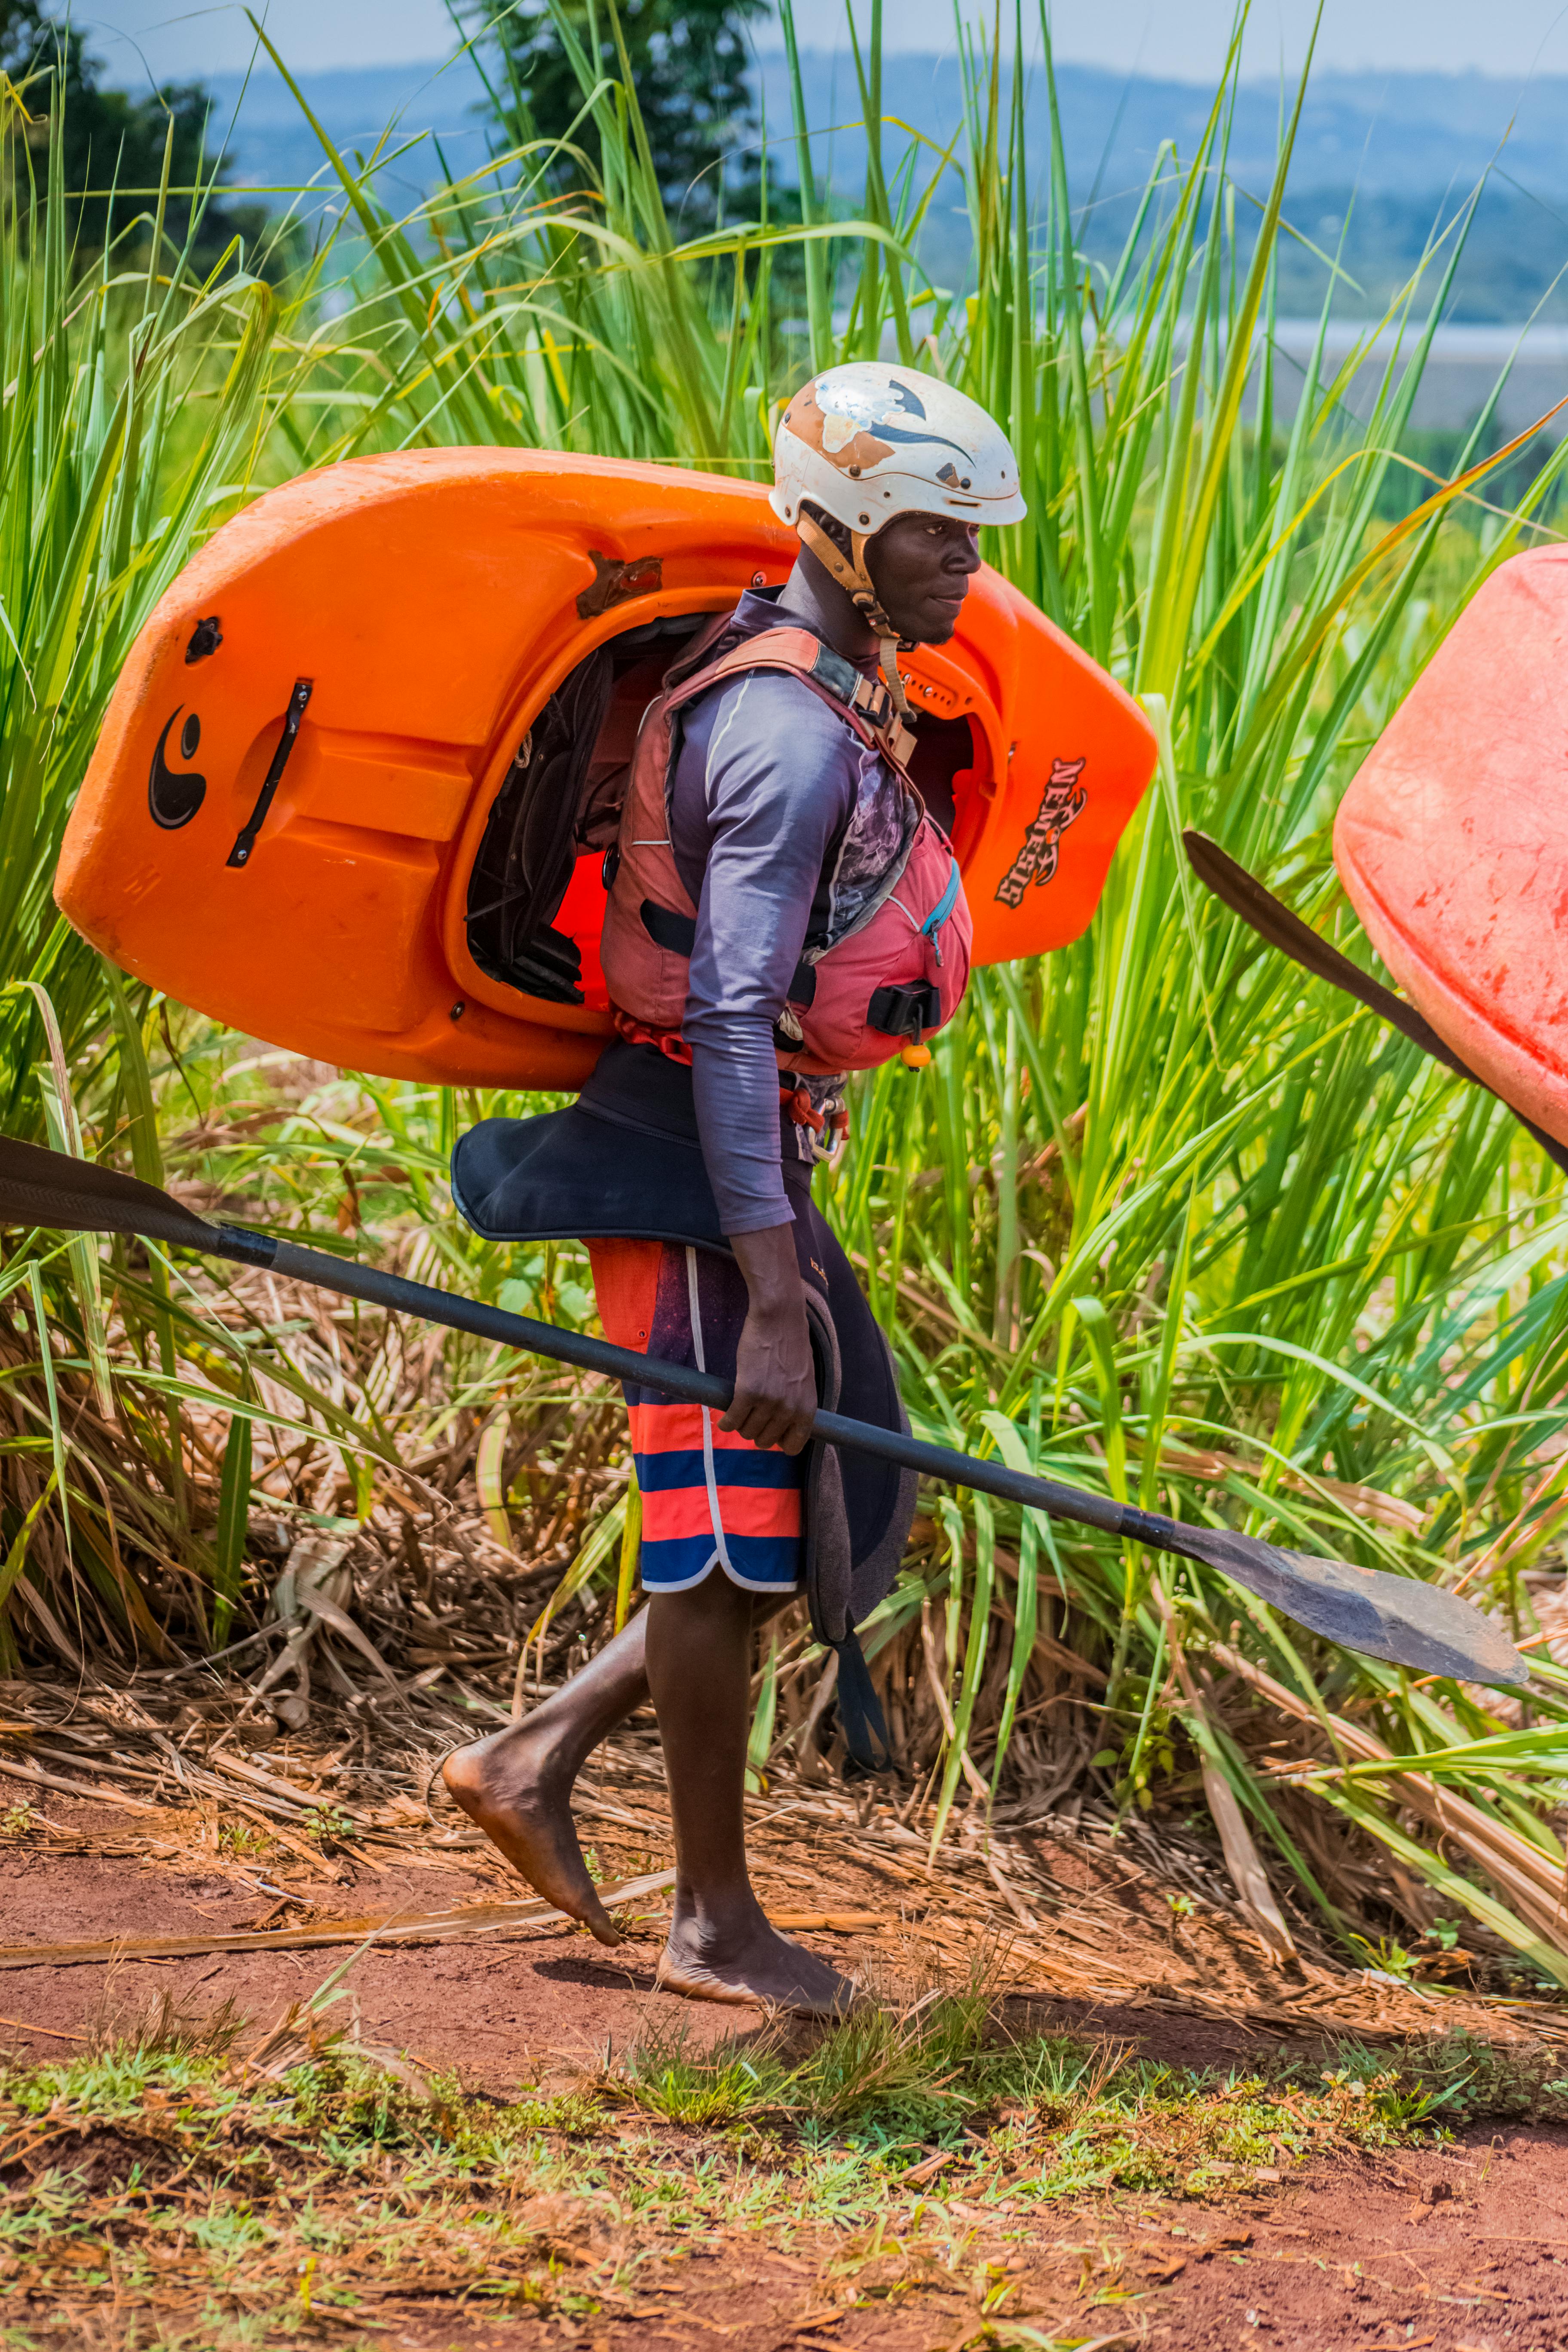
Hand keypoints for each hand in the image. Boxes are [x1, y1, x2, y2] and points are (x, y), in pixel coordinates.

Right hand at [724, 1225, 816, 1454]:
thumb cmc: (791, 1343)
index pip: (794, 1445)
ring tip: (738, 1412)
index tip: (770, 1433)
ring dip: (740, 1425)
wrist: (778, 1318)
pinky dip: (726, 1421)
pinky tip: (725, 1416)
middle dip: (756, 1432)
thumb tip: (784, 1421)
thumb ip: (796, 1401)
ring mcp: (769, 1402)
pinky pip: (732, 1420)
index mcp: (807, 1407)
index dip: (779, 1442)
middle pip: (766, 1441)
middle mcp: (790, 1409)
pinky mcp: (748, 1392)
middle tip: (750, 1417)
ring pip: (747, 1432)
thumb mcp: (804, 1378)